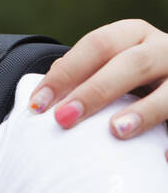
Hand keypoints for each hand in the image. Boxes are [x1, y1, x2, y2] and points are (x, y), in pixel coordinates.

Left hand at [28, 20, 167, 156]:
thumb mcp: (112, 65)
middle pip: (131, 64)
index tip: (37, 105)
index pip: (96, 45)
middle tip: (64, 119)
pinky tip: (163, 158)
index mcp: (134, 34)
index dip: (65, 73)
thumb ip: (84, 75)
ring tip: (116, 131)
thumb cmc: (133, 78)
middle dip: (95, 91)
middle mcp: (164, 48)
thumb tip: (38, 102)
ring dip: (144, 110)